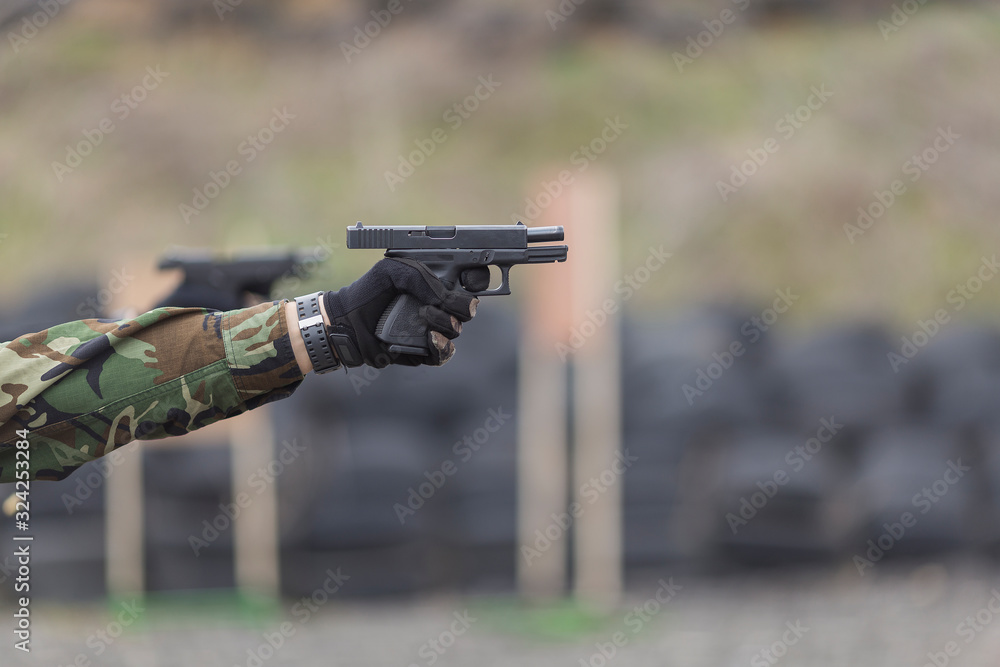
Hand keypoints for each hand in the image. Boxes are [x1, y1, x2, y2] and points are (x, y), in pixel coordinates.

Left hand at [322, 258, 486, 367]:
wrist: (347, 323)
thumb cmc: (368, 293)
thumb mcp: (393, 271)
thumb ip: (422, 277)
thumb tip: (445, 299)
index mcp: (433, 283)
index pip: (470, 280)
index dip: (478, 280)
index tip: (471, 282)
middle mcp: (437, 306)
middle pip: (468, 309)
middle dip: (460, 306)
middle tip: (440, 303)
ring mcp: (432, 330)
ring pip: (457, 331)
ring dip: (445, 323)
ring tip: (424, 317)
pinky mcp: (423, 352)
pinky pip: (444, 354)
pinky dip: (441, 347)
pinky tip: (431, 338)